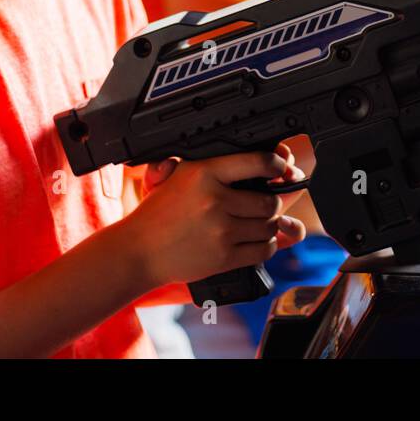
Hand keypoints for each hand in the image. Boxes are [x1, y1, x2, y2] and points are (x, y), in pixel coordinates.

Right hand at [125, 150, 304, 288]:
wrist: (138, 251)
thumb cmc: (159, 213)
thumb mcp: (179, 175)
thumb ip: (213, 165)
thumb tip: (256, 163)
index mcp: (204, 172)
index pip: (257, 162)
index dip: (277, 165)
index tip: (280, 169)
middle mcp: (214, 200)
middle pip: (269, 200)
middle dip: (272, 202)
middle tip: (265, 202)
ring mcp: (220, 231)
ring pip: (269, 226)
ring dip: (269, 225)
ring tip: (257, 222)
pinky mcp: (224, 257)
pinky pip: (264, 250)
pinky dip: (267, 245)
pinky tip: (256, 240)